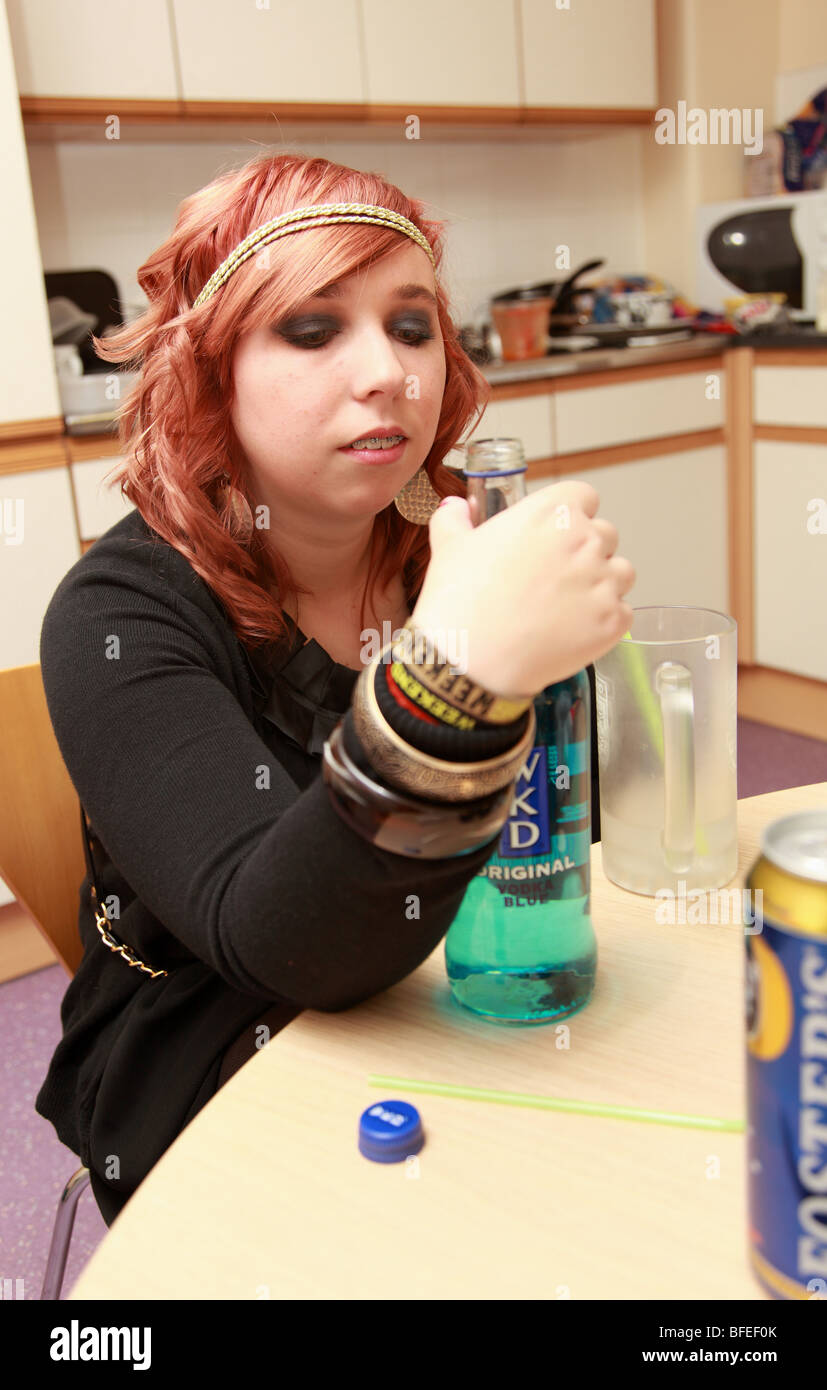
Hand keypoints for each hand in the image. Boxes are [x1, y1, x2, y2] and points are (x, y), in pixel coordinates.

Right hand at [410, 480, 635, 697]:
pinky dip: (605, 621)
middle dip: (586, 551)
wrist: (472, 659)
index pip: (584, 497)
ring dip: (602, 584)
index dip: (571, 515)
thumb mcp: (449, 549)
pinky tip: (574, 631)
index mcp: (551, 512)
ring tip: (568, 606)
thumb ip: (454, 519)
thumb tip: (454, 507)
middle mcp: (585, 540)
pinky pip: (623, 612)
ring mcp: (603, 581)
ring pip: (621, 572)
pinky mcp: (613, 620)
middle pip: (605, 534)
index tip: (556, 535)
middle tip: (555, 577)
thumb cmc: (459, 601)